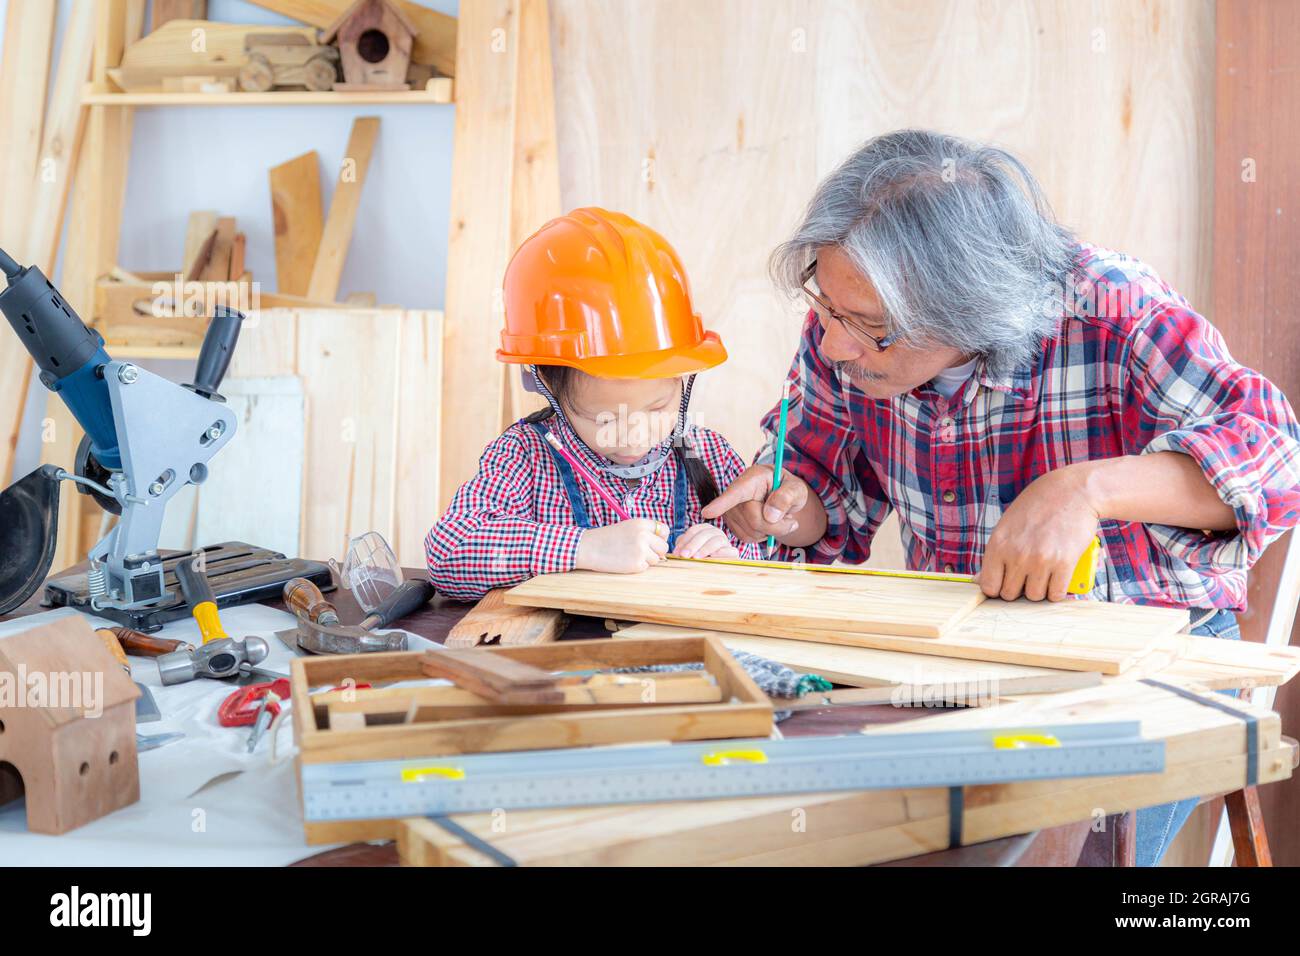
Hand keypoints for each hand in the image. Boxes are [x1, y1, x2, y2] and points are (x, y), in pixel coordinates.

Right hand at [576, 518, 668, 572]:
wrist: (589, 548)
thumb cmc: (607, 538)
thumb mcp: (627, 527)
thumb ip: (645, 532)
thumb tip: (662, 547)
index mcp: (642, 523)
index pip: (665, 530)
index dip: (661, 538)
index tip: (653, 542)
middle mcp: (644, 536)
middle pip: (663, 547)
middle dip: (655, 552)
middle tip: (641, 552)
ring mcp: (641, 550)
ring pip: (656, 559)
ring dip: (646, 560)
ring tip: (629, 555)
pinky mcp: (636, 564)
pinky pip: (646, 568)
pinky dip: (637, 567)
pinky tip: (625, 561)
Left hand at [672, 523, 739, 558]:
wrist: (717, 570)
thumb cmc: (699, 558)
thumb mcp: (690, 551)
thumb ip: (683, 547)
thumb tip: (677, 552)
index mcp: (705, 529)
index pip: (694, 531)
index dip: (684, 541)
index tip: (677, 552)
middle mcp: (716, 533)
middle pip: (705, 534)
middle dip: (692, 545)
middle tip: (684, 555)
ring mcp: (726, 542)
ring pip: (717, 540)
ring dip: (705, 548)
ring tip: (696, 557)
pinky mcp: (733, 553)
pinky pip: (731, 551)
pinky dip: (722, 553)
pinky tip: (713, 557)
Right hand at [701, 464, 823, 545]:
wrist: (782, 496)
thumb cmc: (788, 489)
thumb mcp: (796, 489)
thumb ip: (787, 497)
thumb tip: (770, 515)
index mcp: (753, 478)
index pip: (735, 492)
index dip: (721, 503)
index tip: (707, 513)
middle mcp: (737, 493)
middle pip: (753, 519)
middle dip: (775, 526)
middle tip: (791, 521)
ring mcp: (732, 509)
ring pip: (751, 532)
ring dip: (770, 532)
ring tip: (779, 519)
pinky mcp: (732, 523)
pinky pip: (747, 538)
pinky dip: (762, 537)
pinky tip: (768, 525)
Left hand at [976, 467, 1099, 601]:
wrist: (1072, 491)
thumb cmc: (1037, 507)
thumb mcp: (1006, 526)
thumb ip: (995, 554)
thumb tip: (979, 581)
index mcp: (998, 544)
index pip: (989, 586)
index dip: (997, 588)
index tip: (1005, 583)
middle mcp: (1017, 554)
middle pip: (1010, 594)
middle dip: (1018, 588)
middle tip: (1027, 576)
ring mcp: (1041, 560)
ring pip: (1034, 596)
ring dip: (1039, 590)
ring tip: (1043, 574)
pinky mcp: (1065, 563)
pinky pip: (1056, 594)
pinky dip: (1057, 591)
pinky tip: (1057, 578)